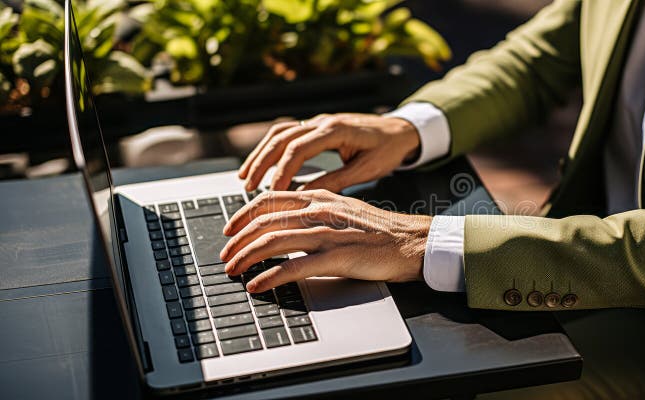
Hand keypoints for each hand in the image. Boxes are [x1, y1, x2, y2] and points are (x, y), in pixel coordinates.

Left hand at [219, 189, 430, 292]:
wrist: (412, 242)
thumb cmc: (380, 231)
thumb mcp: (343, 211)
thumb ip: (315, 212)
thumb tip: (287, 224)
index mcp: (320, 197)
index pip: (270, 200)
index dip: (243, 214)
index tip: (229, 229)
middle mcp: (320, 211)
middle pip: (266, 221)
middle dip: (238, 240)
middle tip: (225, 256)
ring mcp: (328, 233)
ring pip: (274, 240)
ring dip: (247, 257)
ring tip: (233, 270)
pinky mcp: (337, 257)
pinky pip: (295, 266)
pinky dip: (270, 277)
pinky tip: (258, 286)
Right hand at [238, 113, 420, 191]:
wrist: (402, 130)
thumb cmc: (389, 149)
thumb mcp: (366, 170)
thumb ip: (335, 182)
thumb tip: (305, 197)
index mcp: (336, 130)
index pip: (298, 149)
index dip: (281, 172)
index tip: (271, 193)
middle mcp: (323, 121)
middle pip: (281, 138)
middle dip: (261, 163)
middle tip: (248, 187)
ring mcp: (318, 121)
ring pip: (279, 133)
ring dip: (260, 154)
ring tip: (246, 177)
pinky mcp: (317, 126)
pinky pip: (287, 134)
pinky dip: (270, 149)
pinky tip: (262, 164)